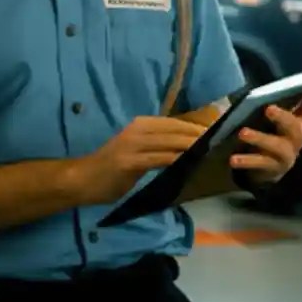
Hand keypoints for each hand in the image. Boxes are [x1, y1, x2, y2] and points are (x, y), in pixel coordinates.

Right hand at [72, 116, 207, 205]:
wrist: (82, 179)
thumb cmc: (110, 168)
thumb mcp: (134, 150)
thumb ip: (155, 146)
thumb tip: (184, 148)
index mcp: (139, 125)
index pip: (173, 122)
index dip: (194, 126)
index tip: (214, 132)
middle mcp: (137, 130)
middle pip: (175, 129)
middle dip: (198, 135)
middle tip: (218, 141)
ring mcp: (133, 145)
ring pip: (170, 142)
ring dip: (191, 146)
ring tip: (210, 151)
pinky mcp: (130, 161)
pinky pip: (159, 158)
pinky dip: (176, 159)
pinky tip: (189, 162)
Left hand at [231, 86, 301, 185]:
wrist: (266, 169)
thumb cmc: (272, 132)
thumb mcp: (277, 117)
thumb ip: (280, 101)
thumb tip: (269, 81)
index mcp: (300, 123)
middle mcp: (297, 139)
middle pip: (295, 128)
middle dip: (283, 117)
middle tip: (269, 109)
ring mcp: (286, 156)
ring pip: (276, 146)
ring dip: (260, 138)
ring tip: (242, 132)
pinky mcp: (271, 170)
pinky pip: (259, 164)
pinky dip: (246, 161)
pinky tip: (233, 159)